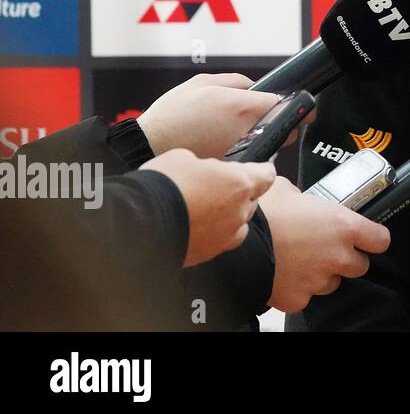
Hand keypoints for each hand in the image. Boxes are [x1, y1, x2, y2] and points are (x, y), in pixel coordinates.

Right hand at [135, 73, 282, 158]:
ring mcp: (241, 153)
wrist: (147, 146)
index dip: (295, 104)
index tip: (301, 106)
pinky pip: (251, 160)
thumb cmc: (172, 114)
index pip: (285, 106)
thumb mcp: (202, 83)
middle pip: (286, 132)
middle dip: (284, 125)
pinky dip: (247, 154)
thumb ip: (236, 82)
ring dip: (266, 140)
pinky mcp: (232, 169)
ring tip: (242, 135)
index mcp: (243, 107)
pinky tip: (229, 148)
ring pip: (269, 148)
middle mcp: (247, 132)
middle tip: (270, 119)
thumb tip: (255, 88)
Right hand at [140, 149, 276, 267]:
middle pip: (251, 201)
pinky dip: (213, 234)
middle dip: (241, 193)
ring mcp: (225, 237)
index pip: (265, 176)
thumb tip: (206, 175)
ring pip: (238, 225)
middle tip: (219, 187)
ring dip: (230, 216)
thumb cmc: (163, 184)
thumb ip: (206, 167)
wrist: (140, 223)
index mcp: (239, 184)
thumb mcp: (185, 159)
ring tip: (210, 210)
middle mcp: (238, 213)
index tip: (263, 169)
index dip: (263, 171)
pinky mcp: (208, 254)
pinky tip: (196, 227)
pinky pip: (219, 242)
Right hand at [257, 177, 391, 312]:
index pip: (380, 239)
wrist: (236, 248)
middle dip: (346, 258)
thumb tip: (297, 195)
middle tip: (326, 249)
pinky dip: (298, 288)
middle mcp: (338, 256)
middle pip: (360, 265)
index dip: (373, 238)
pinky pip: (306, 296)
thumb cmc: (261, 215)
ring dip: (323, 273)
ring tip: (301, 260)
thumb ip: (303, 195)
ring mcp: (320, 280)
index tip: (366, 237)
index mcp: (343, 226)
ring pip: (332, 282)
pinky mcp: (299, 299)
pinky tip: (284, 274)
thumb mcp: (285, 189)